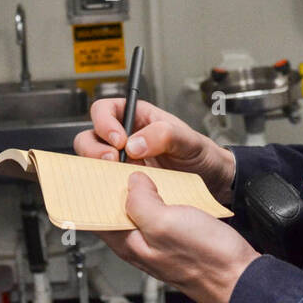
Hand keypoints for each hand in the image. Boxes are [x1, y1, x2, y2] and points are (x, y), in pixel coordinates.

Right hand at [74, 97, 237, 202]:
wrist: (213, 183)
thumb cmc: (202, 154)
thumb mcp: (188, 139)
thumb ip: (164, 134)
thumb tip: (133, 144)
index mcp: (136, 118)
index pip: (104, 110)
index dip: (104, 122)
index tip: (119, 140)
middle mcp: (124, 138)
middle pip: (89, 137)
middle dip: (95, 149)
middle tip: (114, 161)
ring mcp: (122, 163)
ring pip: (92, 161)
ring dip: (98, 169)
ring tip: (118, 176)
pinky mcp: (124, 184)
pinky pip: (105, 183)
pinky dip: (106, 187)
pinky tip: (121, 192)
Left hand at [98, 172, 260, 302]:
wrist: (240, 276)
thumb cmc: (206, 259)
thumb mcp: (165, 224)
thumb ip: (140, 202)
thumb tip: (132, 182)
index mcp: (126, 243)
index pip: (94, 214)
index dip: (91, 189)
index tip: (95, 168)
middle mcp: (137, 243)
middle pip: (114, 209)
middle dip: (115, 185)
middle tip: (122, 163)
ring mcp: (157, 239)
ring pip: (139, 207)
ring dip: (140, 188)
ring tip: (144, 171)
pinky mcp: (175, 235)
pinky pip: (160, 210)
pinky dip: (160, 195)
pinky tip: (168, 186)